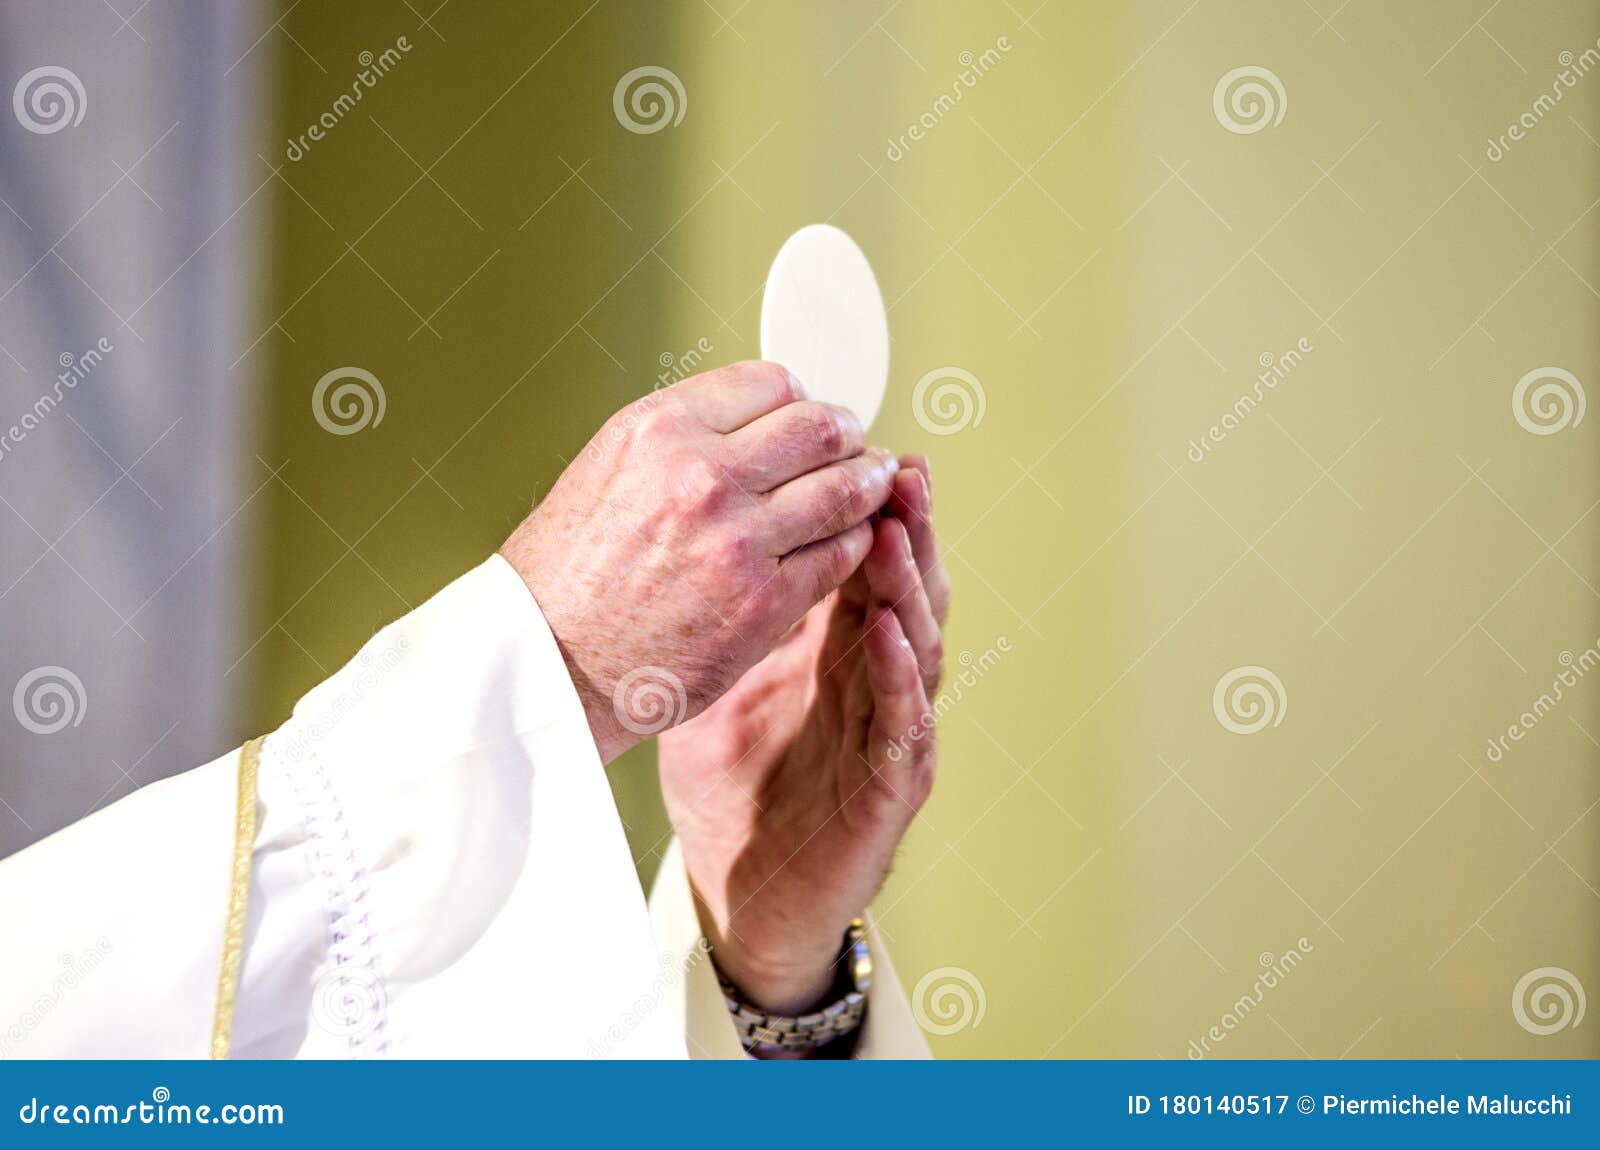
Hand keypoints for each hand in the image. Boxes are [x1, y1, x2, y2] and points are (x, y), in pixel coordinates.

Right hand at [498, 361, 898, 764]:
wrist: (547, 665)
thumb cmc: (567, 575)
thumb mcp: (608, 468)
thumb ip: (684, 438)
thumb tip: (753, 421)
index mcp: (660, 430)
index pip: (772, 383)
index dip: (800, 401)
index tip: (806, 420)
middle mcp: (702, 475)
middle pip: (821, 428)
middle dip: (848, 436)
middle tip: (856, 448)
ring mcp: (738, 541)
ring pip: (844, 490)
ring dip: (868, 486)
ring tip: (872, 487)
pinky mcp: (763, 604)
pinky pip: (840, 555)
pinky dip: (853, 544)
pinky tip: (847, 543)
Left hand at [658, 456, 949, 1033]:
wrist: (744, 893)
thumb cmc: (736, 786)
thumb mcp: (722, 680)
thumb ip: (733, 613)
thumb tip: (699, 526)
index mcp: (837, 650)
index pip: (864, 563)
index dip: (868, 507)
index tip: (858, 447)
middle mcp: (875, 682)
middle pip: (905, 589)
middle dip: (907, 527)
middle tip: (901, 468)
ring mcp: (890, 733)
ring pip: (919, 645)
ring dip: (910, 585)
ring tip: (898, 528)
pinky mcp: (889, 790)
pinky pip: (903, 726)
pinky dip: (900, 677)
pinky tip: (888, 632)